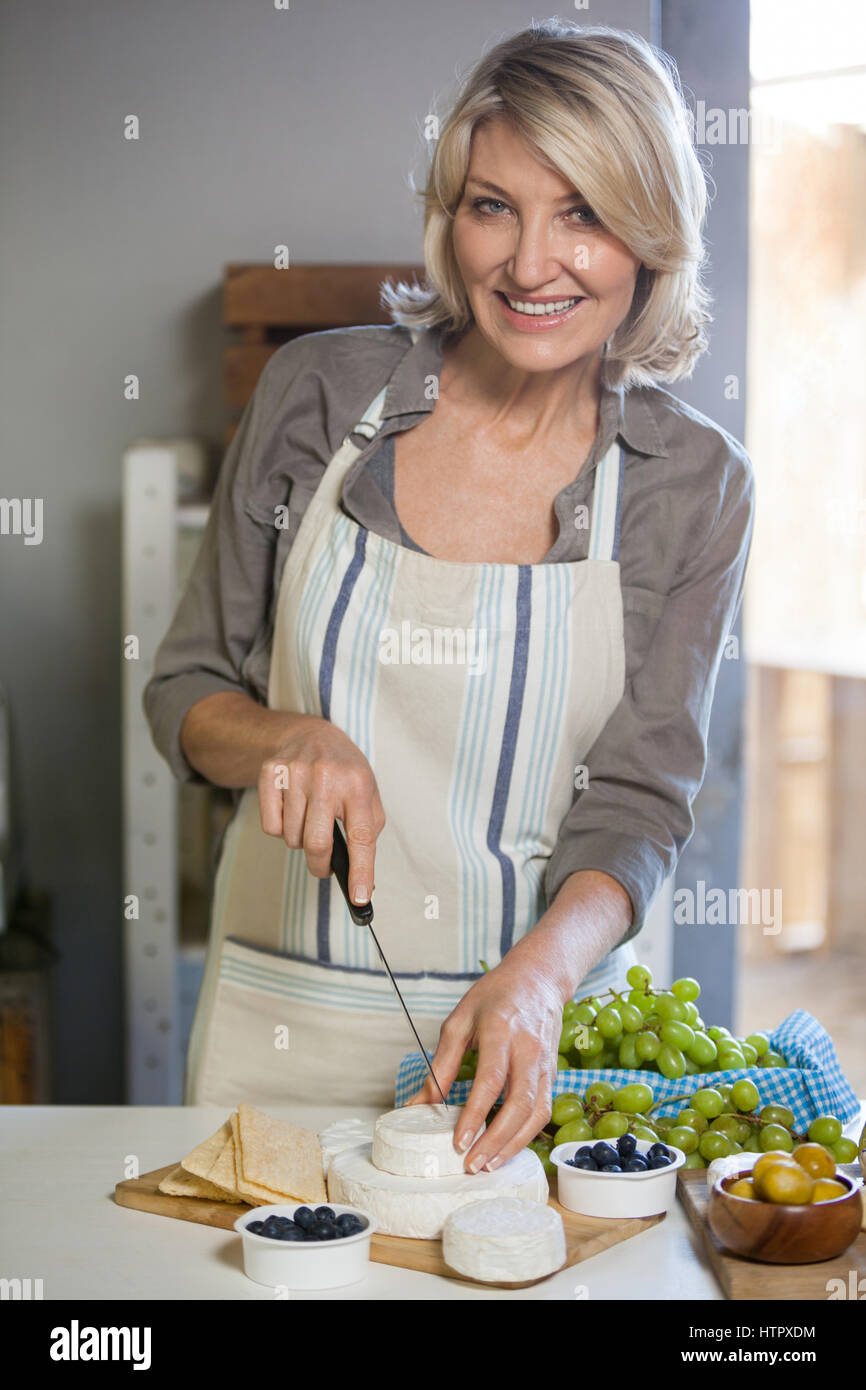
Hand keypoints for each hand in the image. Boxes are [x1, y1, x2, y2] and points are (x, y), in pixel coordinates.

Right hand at [258, 714, 385, 904]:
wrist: (310, 734)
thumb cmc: (344, 772)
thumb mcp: (367, 793)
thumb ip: (368, 832)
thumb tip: (363, 879)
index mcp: (357, 784)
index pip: (361, 836)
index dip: (361, 870)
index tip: (360, 897)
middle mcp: (326, 777)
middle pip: (317, 844)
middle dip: (320, 864)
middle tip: (324, 866)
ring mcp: (295, 773)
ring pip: (291, 838)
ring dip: (301, 840)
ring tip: (309, 819)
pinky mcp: (270, 774)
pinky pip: (271, 827)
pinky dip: (281, 828)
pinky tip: (291, 809)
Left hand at [406, 954, 560, 1172]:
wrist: (538, 979)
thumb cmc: (494, 996)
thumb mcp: (459, 1020)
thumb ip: (441, 1064)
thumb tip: (418, 1104)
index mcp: (501, 1030)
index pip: (491, 1080)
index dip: (475, 1114)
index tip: (458, 1142)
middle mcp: (528, 1048)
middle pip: (518, 1103)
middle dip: (495, 1140)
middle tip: (471, 1165)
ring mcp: (545, 1062)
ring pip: (536, 1113)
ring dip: (513, 1144)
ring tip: (488, 1165)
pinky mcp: (552, 1073)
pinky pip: (543, 1110)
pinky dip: (526, 1134)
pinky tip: (506, 1148)